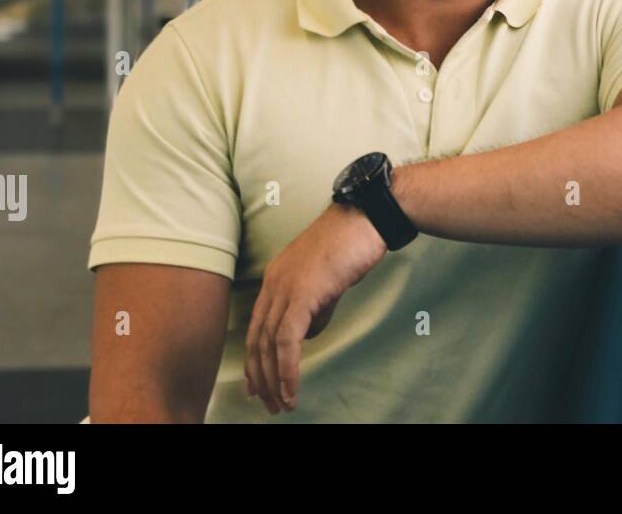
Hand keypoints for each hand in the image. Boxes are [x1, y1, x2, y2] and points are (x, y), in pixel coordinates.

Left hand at [244, 202, 387, 413]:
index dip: (255, 358)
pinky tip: (291, 388)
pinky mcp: (302, 294)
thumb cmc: (353, 243)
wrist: (366, 218)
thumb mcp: (328, 280)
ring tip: (281, 403)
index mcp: (276, 277)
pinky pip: (287, 340)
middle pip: (258, 339)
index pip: (258, 325)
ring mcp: (285, 287)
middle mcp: (273, 283)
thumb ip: (316, 306)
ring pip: (269, 344)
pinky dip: (287, 369)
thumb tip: (309, 333)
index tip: (258, 384)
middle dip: (260, 376)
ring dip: (273, 379)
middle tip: (268, 403)